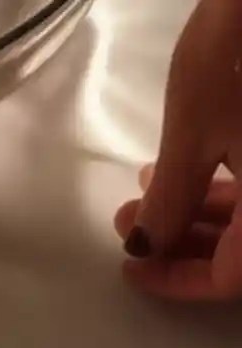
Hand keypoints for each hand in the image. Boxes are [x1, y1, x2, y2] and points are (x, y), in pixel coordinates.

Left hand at [114, 0, 241, 301]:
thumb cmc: (241, 54)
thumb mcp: (196, 130)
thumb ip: (171, 199)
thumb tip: (144, 245)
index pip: (233, 280)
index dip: (177, 281)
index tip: (129, 269)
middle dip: (186, 241)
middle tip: (132, 220)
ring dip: (206, 211)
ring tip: (150, 186)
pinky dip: (236, 183)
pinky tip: (192, 160)